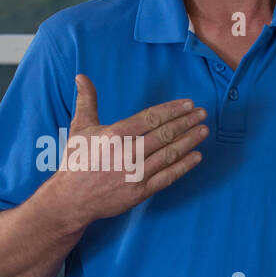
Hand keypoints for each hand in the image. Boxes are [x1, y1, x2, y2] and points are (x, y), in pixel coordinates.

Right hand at [53, 74, 206, 226]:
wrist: (71, 200)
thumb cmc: (76, 162)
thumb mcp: (80, 128)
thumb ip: (86, 101)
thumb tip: (81, 77)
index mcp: (114, 135)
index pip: (151, 118)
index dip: (172, 110)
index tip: (188, 104)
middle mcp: (127, 153)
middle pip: (164, 134)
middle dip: (186, 122)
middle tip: (202, 114)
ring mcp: (135, 174)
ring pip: (169, 154)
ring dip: (189, 141)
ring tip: (203, 130)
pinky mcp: (140, 192)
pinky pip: (167, 177)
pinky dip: (184, 166)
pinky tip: (196, 156)